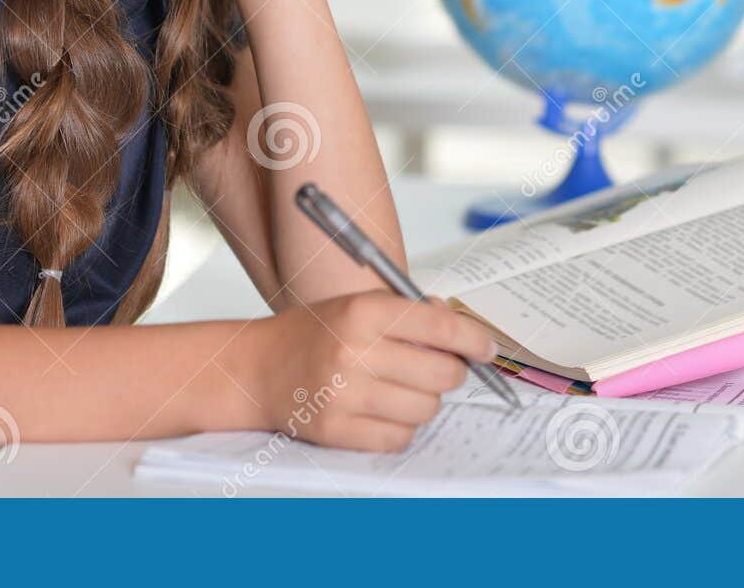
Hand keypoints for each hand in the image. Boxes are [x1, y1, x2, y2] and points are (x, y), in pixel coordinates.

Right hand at [250, 291, 498, 451]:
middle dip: (450, 372)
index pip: (440, 325)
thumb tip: (462, 333)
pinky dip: (401, 427)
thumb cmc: (313, 334)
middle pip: (442, 372)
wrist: (255, 369)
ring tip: (402, 389)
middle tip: (440, 369)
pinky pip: (399, 438)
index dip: (473, 340)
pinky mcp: (336, 431)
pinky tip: (384, 410)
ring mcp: (344, 395)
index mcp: (362, 311)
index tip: (487, 349)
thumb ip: (410, 313)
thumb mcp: (357, 306)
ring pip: (425, 409)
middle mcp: (353, 351)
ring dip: (425, 401)